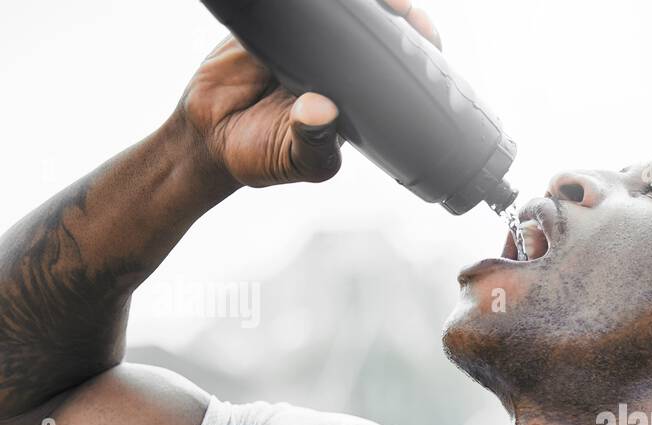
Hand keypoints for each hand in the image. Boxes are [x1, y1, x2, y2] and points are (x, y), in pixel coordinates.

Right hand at [175, 0, 442, 189]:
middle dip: (392, 11)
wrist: (207, 140)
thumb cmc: (263, 157)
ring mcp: (304, 41)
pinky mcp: (269, 24)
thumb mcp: (294, 161)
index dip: (414, 46)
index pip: (397, 65)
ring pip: (335, 8)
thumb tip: (321, 110)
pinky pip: (286, 3)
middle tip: (399, 6)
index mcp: (356, 95)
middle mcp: (335, 63)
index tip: (422, 34)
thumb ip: (311, 143)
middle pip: (373, 28)